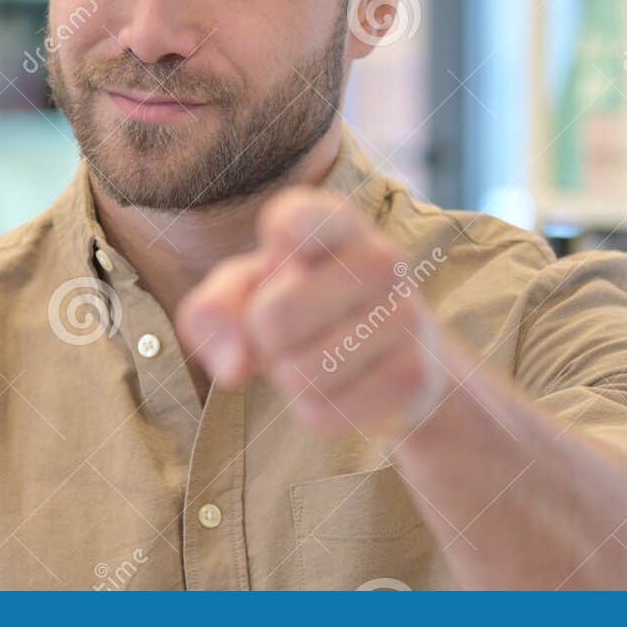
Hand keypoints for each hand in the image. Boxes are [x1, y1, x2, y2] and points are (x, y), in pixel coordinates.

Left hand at [175, 186, 448, 434]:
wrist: (399, 359)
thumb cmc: (305, 308)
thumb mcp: (249, 291)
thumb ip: (214, 311)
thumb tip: (233, 369)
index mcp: (337, 223)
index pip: (308, 215)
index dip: (291, 225)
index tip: (286, 234)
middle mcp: (380, 259)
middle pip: (274, 319)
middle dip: (265, 340)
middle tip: (292, 332)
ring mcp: (405, 317)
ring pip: (298, 374)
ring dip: (291, 378)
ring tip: (320, 355)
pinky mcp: (412, 376)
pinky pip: (322, 412)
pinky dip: (315, 409)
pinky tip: (344, 385)